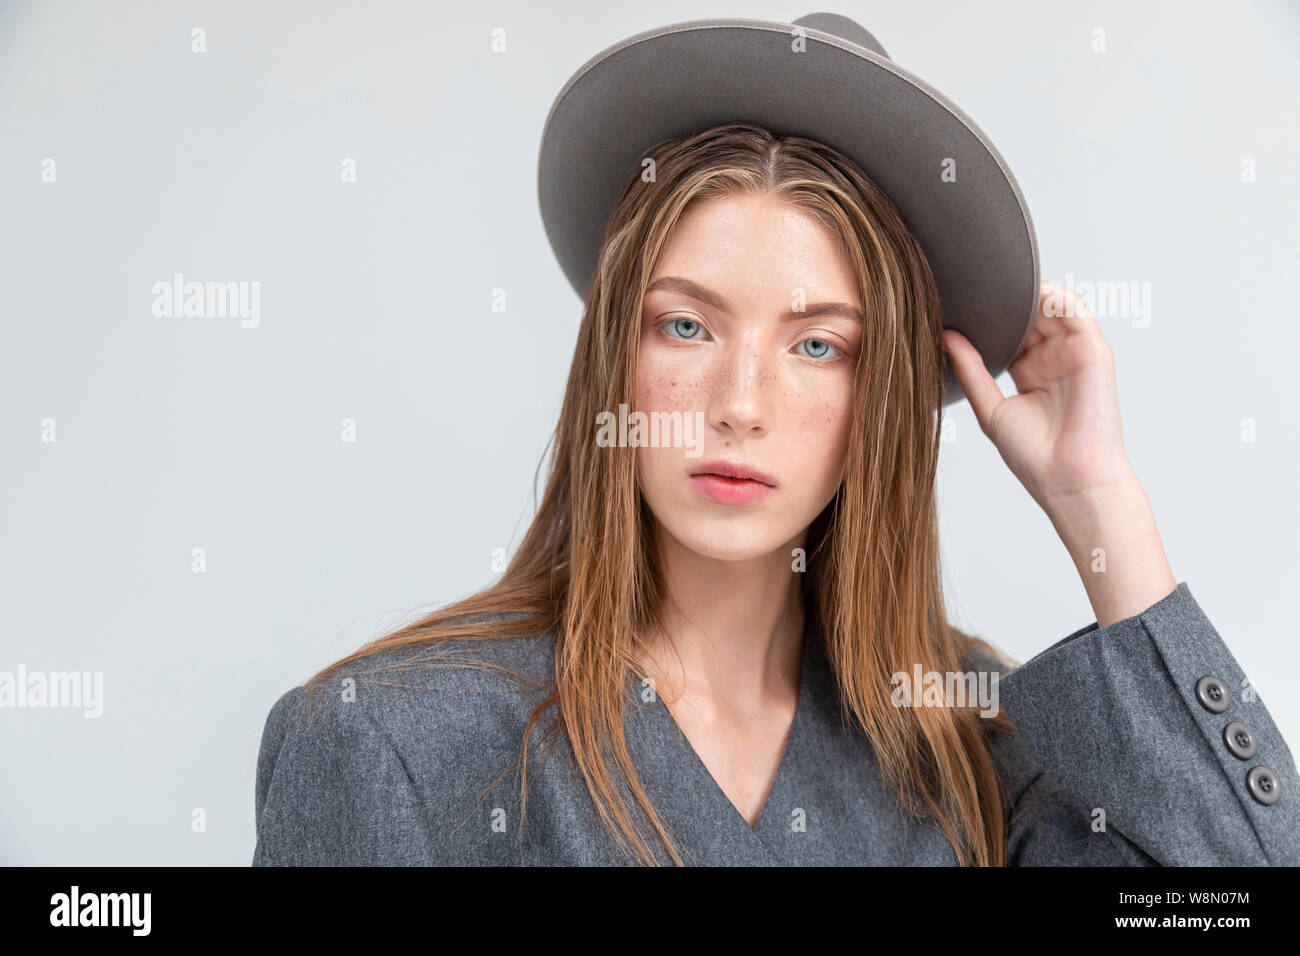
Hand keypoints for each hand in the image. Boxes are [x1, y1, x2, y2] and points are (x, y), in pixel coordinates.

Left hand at [942, 280, 1128, 507]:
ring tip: (993, 280)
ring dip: (1025, 290)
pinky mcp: (1093, 350)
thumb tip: (945, 336)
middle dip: (1002, 299)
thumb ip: (970, 370)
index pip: (1008, 332)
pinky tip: (1024, 289)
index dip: (986, 316)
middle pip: (1028, 315)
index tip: (956, 302)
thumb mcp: (990, 408)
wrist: (1069, 480)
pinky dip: (1052, 293)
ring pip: (1050, 306)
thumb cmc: (1033, 455)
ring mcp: (1074, 353)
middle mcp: (1053, 360)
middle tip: (970, 283)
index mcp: (1029, 373)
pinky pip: (1074, 309)